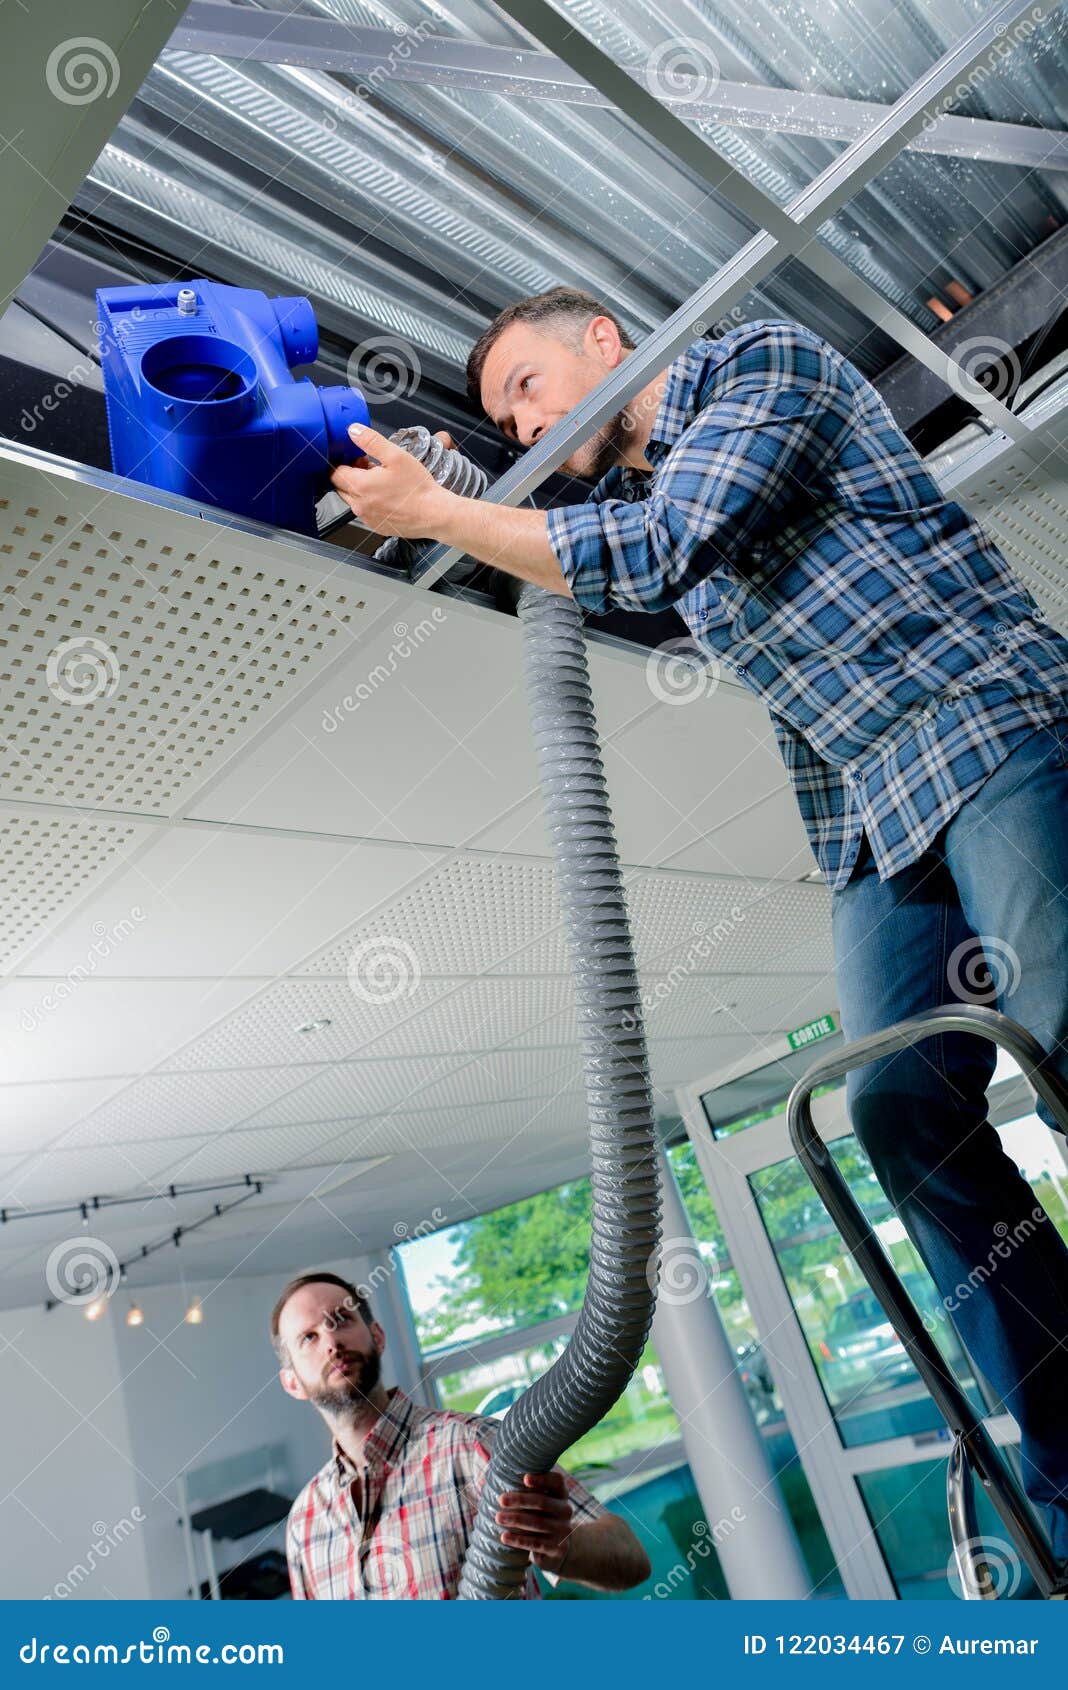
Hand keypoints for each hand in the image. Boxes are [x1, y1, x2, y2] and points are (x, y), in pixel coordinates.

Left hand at [329, 423, 449, 538]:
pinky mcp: (375, 526)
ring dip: (361, 488)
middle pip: (341, 486)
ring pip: (353, 500)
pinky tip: (388, 496)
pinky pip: (365, 512)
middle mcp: (359, 505)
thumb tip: (353, 431)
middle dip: (352, 475)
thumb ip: (371, 441)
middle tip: (372, 468)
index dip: (345, 462)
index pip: (335, 473)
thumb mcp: (395, 455)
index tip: (358, 458)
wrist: (433, 514)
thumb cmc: (417, 488)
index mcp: (359, 486)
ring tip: (382, 481)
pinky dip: (371, 502)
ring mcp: (366, 518)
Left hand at [495, 1471, 573, 1572]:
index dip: (542, 1479)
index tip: (525, 1478)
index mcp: (561, 1494)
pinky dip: (518, 1540)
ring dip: (515, 1519)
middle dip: (520, 1500)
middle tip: (501, 1499)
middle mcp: (566, 1510)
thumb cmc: (541, 1517)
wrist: (556, 1549)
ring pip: (537, 1523)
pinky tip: (504, 1536)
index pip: (557, 1481)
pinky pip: (536, 1543)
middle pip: (543, 1502)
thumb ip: (527, 1490)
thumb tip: (495, 1478)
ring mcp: (563, 1530)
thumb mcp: (540, 1502)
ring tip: (498, 1518)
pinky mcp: (558, 1549)